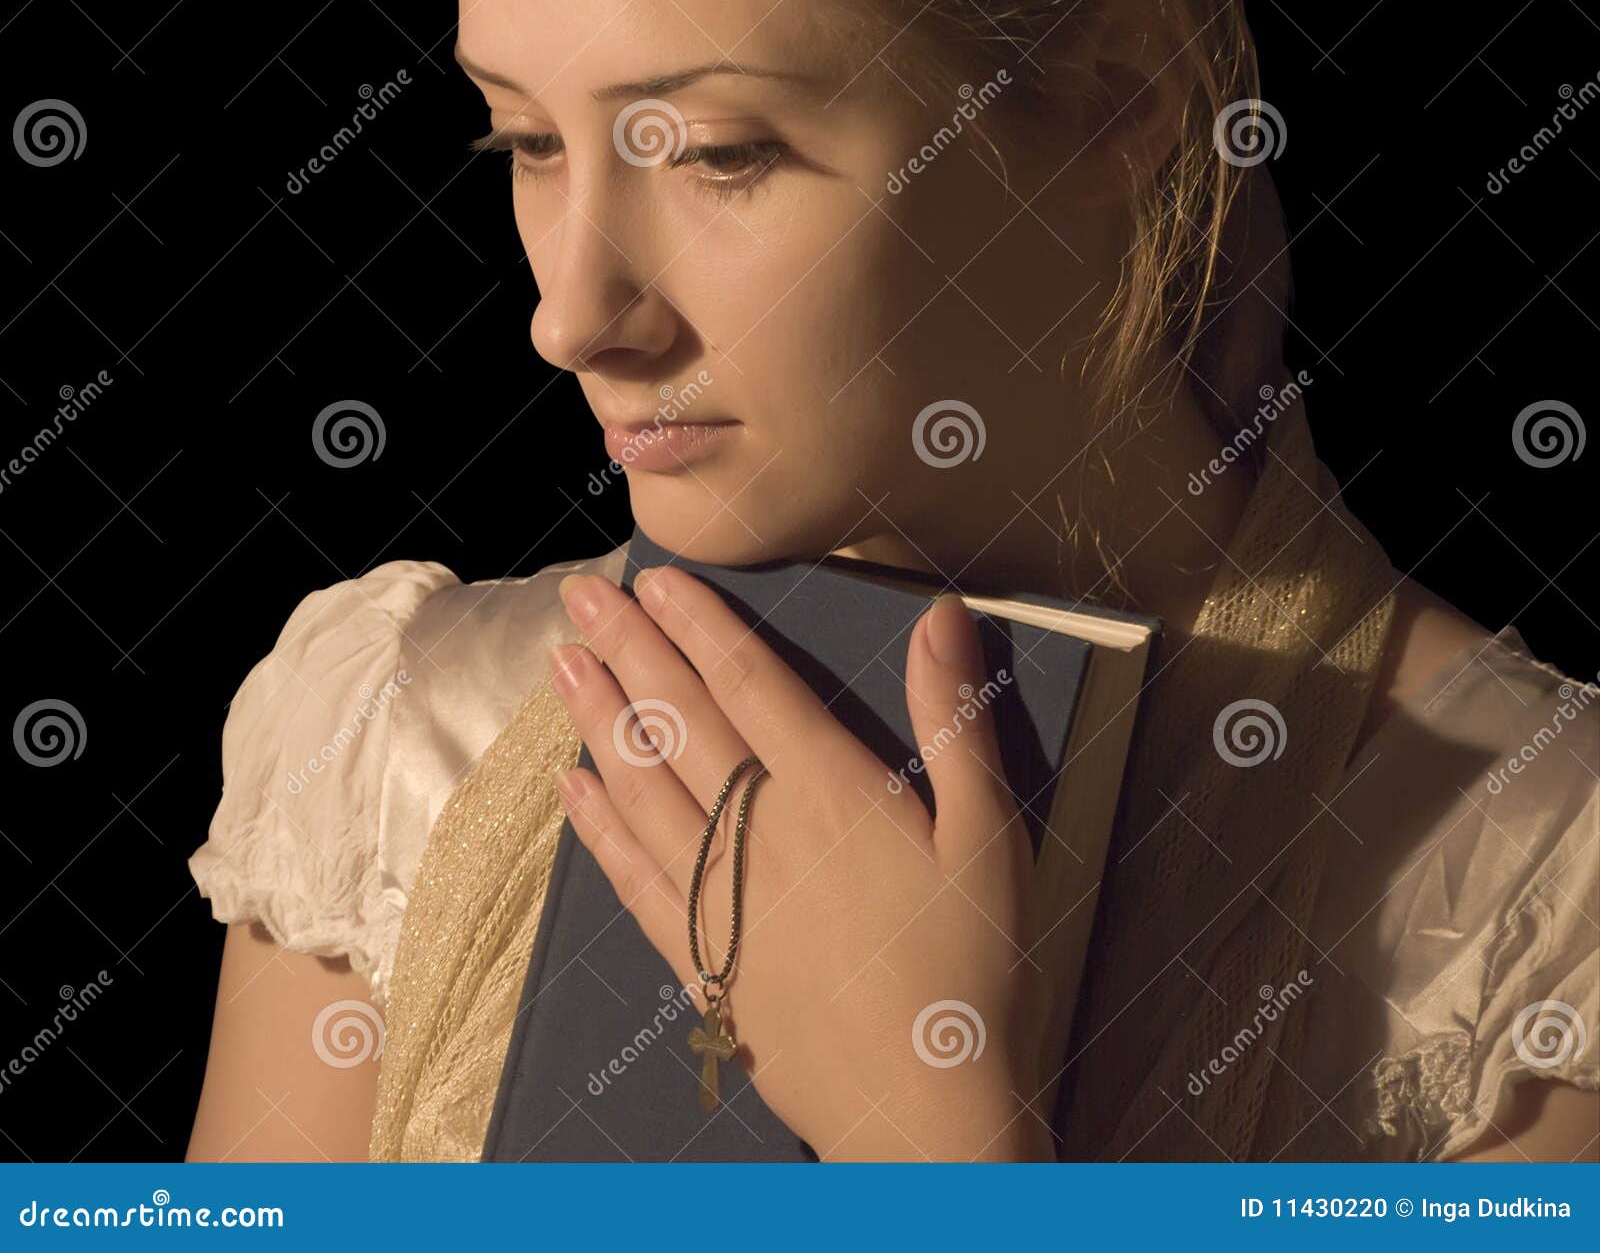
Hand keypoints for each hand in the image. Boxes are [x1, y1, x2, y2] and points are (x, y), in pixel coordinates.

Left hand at [548, 564, 1057, 1161]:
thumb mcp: (990, 835)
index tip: (657, 578)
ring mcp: (720, 895)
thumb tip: (940, 616)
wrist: (921, 1104)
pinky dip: (597, 828)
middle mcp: (761, 831)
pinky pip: (634, 876)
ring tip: (561, 666)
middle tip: (581, 598)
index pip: (749, 683)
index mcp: (832, 792)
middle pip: (680, 722)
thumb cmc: (971, 968)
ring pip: (642, 787)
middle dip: (628, 650)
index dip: (700, 624)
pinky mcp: (700, 955)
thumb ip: (955, 722)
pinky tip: (572, 790)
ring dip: (598, 721)